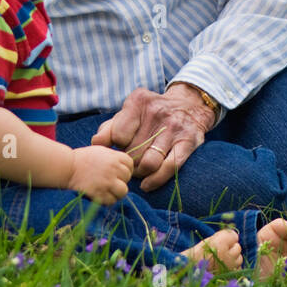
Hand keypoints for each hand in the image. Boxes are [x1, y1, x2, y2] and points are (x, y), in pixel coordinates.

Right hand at [67, 144, 132, 204]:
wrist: (67, 167)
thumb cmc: (82, 159)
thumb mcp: (100, 151)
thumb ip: (113, 157)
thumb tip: (123, 166)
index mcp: (114, 157)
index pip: (130, 165)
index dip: (124, 169)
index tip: (117, 172)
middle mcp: (113, 169)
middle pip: (127, 178)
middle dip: (120, 180)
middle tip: (109, 181)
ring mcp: (107, 182)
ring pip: (123, 191)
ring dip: (116, 192)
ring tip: (107, 190)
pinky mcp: (100, 194)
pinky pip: (111, 201)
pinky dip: (107, 200)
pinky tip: (100, 195)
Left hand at [90, 84, 215, 190]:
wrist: (189, 105)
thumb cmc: (152, 112)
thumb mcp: (130, 112)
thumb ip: (110, 127)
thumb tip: (96, 143)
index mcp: (139, 102)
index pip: (119, 135)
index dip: (117, 146)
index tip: (121, 148)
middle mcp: (157, 113)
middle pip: (133, 151)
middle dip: (128, 161)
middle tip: (129, 163)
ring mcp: (174, 128)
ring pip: (148, 163)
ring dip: (139, 173)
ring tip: (137, 171)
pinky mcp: (188, 142)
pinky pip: (170, 168)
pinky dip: (155, 180)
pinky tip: (147, 184)